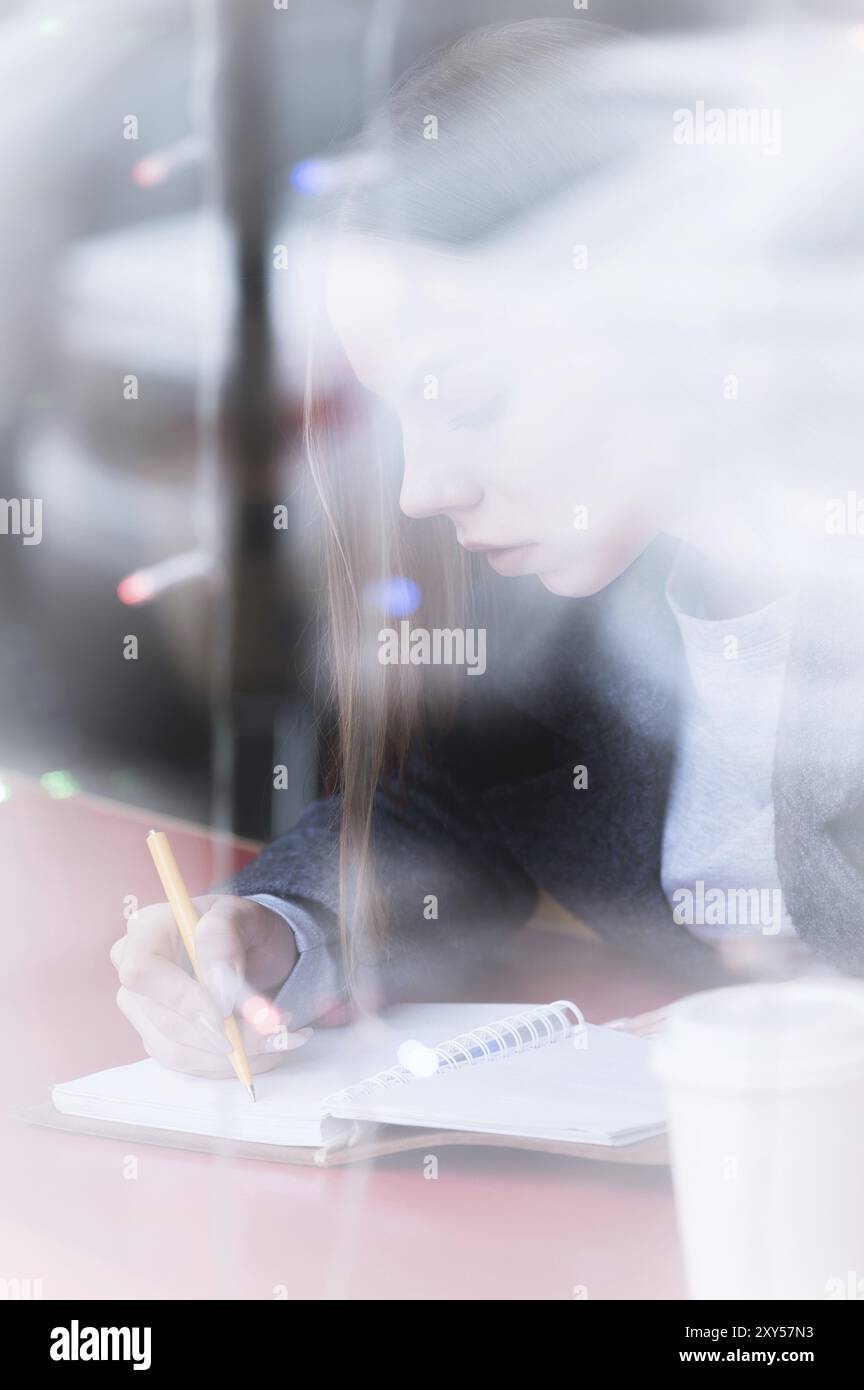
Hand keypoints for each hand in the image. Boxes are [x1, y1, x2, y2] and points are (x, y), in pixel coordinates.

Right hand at [110, 895, 311, 1076]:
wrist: (253, 949)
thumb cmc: (243, 926)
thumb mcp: (244, 915)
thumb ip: (224, 935)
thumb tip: (218, 984)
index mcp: (146, 931)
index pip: (142, 971)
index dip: (181, 999)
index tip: (226, 1015)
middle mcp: (136, 974)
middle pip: (165, 1021)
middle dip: (225, 1034)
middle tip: (275, 1027)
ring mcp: (144, 1011)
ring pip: (178, 1051)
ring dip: (234, 1053)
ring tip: (280, 1036)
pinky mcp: (161, 1038)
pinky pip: (191, 1063)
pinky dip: (231, 1063)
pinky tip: (266, 1048)